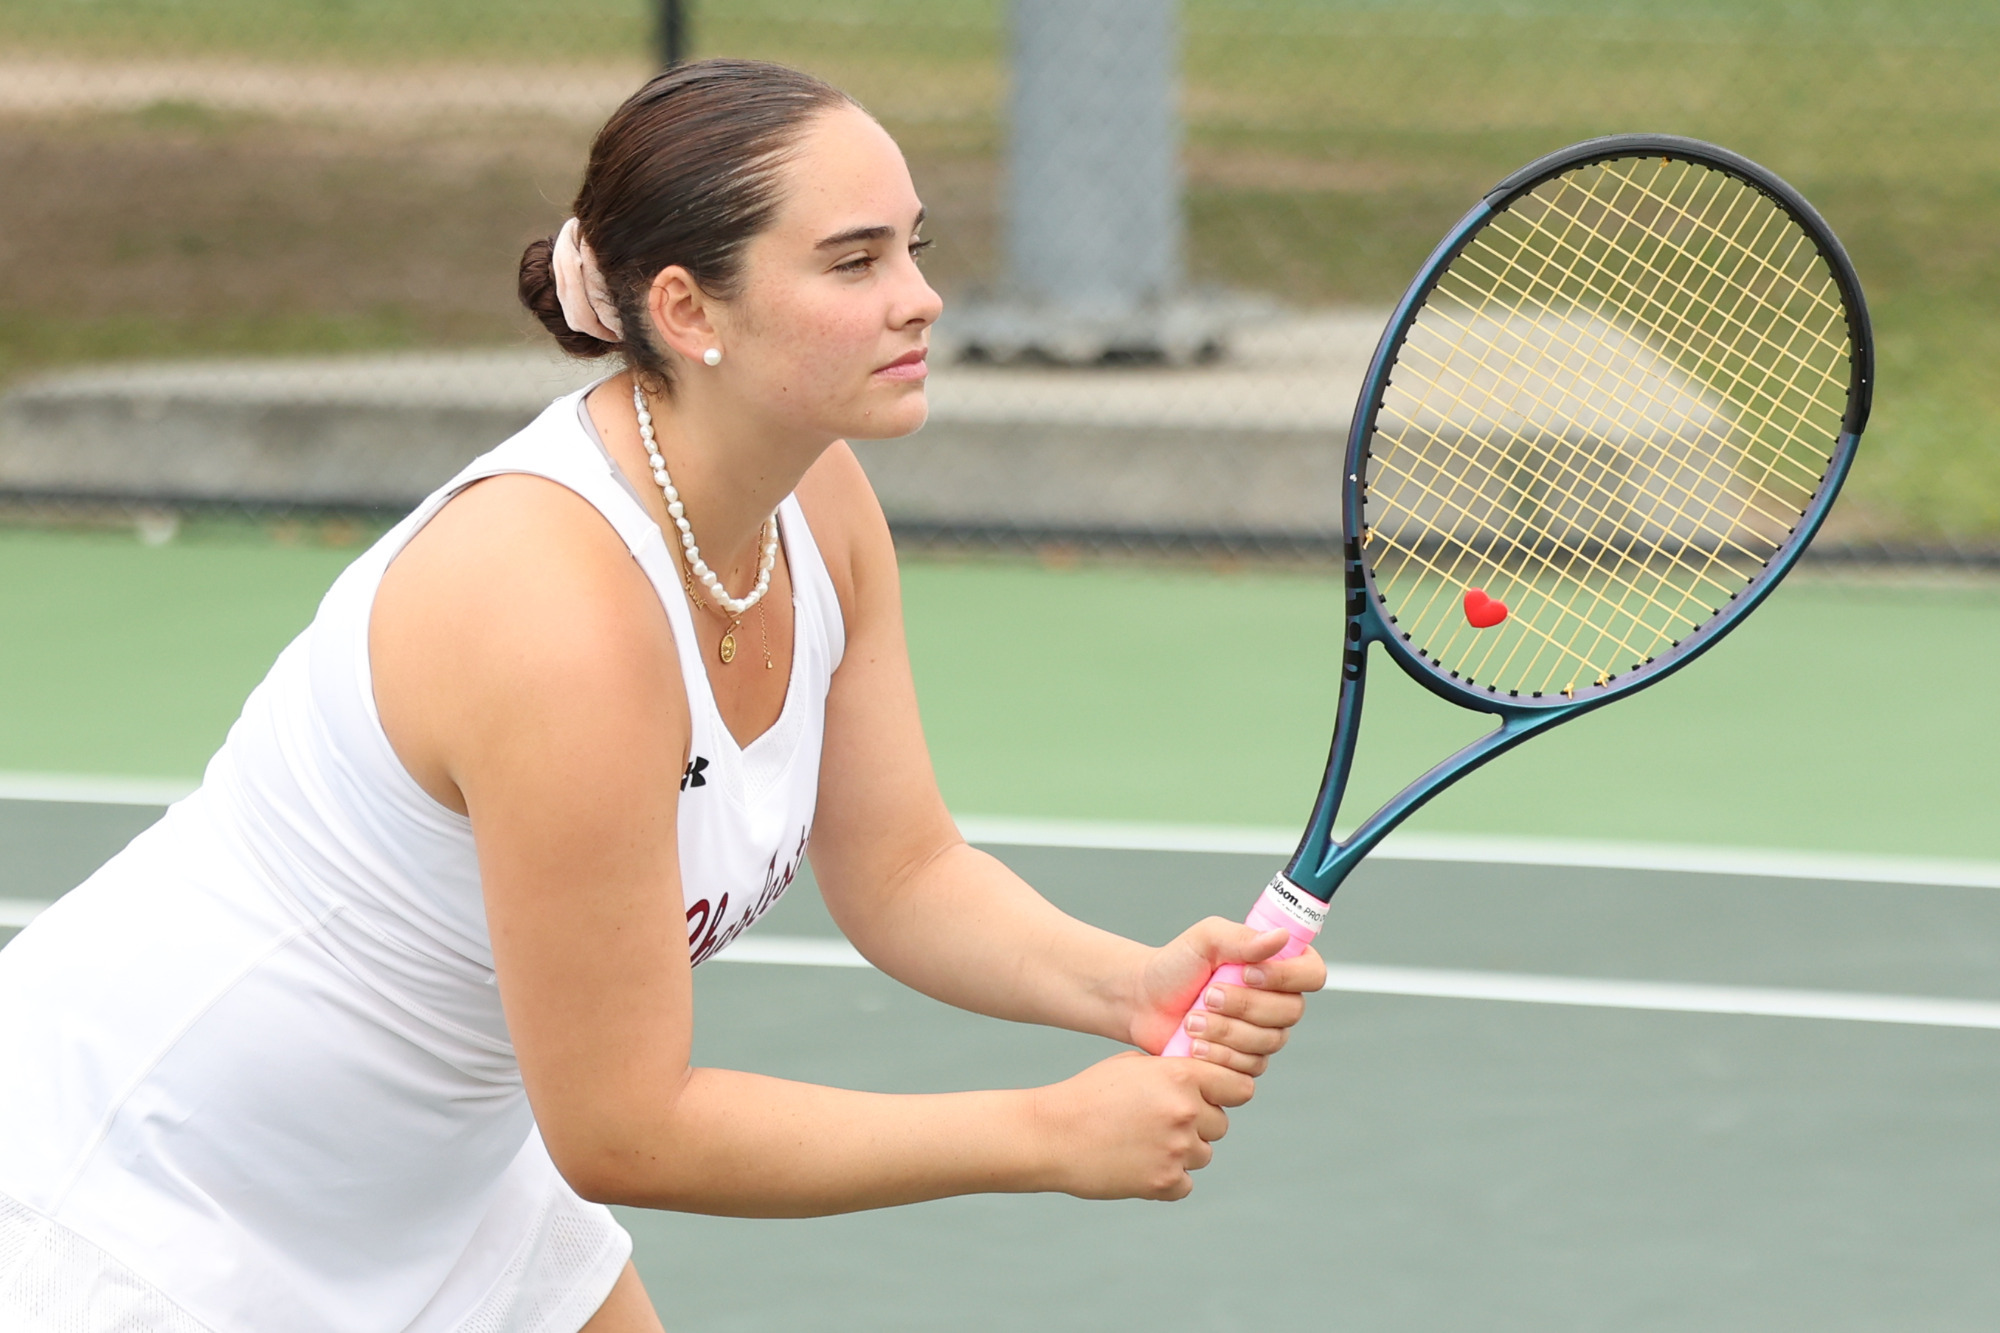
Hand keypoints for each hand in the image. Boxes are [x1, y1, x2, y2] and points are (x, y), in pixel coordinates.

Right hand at [1032, 1052, 1254, 1199]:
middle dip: (1198, 1125)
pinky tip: (1137, 1164)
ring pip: (1203, 1155)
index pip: (1240, 1088)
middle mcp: (1185, 1112)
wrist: (1051, 1135)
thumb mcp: (1133, 1066)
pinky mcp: (1163, 1183)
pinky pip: (1184, 1184)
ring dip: (1182, 1152)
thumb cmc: (1088, 1095)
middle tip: (1160, 1123)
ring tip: (1142, 1142)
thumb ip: (1174, 1071)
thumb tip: (1206, 1079)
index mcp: (1181, 1077)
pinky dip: (1167, 1179)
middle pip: (1220, 1125)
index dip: (1226, 1093)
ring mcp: (1176, 1150)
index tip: (1212, 1098)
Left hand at [1129, 918, 1326, 1070]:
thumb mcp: (1205, 940)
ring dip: (1225, 1030)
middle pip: (1291, 1012)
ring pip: (1269, 1042)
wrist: (1144, 1003)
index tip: (1247, 974)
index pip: (1312, 973)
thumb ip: (1241, 938)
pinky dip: (1218, 1056)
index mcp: (1276, 965)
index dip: (1286, 977)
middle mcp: (1278, 1001)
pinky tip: (1194, 1045)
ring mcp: (1265, 1034)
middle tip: (1207, 996)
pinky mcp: (1246, 1061)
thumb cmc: (1175, 966)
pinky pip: (1250, 1067)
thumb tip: (1282, 936)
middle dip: (1244, 1006)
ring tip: (1191, 1020)